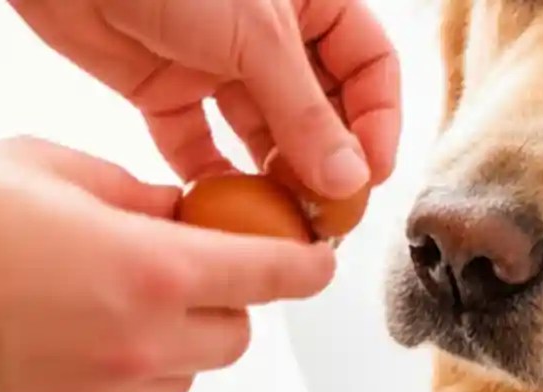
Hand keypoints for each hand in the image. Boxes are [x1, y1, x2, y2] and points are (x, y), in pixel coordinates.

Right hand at [0, 136, 335, 391]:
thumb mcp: (56, 171)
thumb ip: (139, 198)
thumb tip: (183, 214)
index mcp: (151, 272)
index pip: (268, 278)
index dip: (304, 268)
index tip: (317, 261)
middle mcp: (140, 340)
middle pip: (238, 337)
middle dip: (235, 300)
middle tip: (203, 263)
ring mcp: (103, 382)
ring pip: (193, 374)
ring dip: (191, 337)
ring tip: (145, 295)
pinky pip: (138, 390)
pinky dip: (145, 363)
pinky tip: (102, 324)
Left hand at [8, 0, 399, 199]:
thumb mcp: (259, 38)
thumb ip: (306, 115)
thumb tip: (349, 182)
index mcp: (310, 0)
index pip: (369, 65)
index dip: (378, 120)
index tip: (370, 174)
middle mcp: (269, 33)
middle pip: (319, 108)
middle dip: (327, 160)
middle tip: (329, 212)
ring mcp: (217, 62)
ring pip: (262, 132)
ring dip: (275, 176)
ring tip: (283, 218)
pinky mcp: (165, 87)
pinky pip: (198, 142)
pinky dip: (210, 175)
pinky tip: (223, 207)